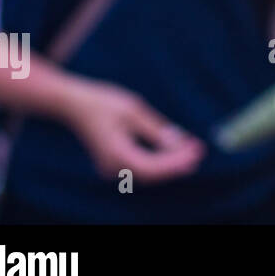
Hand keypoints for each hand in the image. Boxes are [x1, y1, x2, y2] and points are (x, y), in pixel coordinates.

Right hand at [60, 79, 204, 183]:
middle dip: (178, 163)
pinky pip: (141, 166)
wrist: (73, 103)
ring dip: (171, 162)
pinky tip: (177, 149)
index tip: (196, 151)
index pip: (152, 167)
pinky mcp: (114, 163)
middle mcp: (111, 166)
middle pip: (152, 173)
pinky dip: (159, 159)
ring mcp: (111, 167)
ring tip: (194, 148)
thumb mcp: (134, 109)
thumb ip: (155, 130)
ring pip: (148, 172)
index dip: (176, 162)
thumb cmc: (103, 102)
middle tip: (200, 150)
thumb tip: (178, 143)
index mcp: (115, 153)